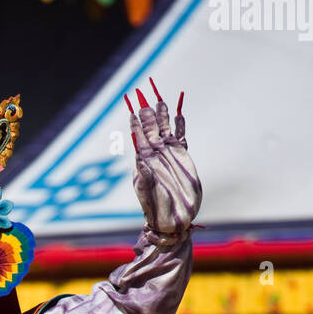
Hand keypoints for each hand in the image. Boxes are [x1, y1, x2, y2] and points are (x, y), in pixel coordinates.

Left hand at [127, 80, 201, 238]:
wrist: (173, 219)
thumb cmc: (156, 208)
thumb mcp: (147, 190)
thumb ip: (143, 173)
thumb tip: (138, 157)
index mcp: (145, 160)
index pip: (139, 136)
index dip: (135, 122)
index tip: (131, 108)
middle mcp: (156, 154)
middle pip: (151, 127)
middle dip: (147, 112)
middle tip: (142, 94)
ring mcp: (169, 154)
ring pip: (165, 128)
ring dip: (162, 114)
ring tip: (159, 98)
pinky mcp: (182, 156)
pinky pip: (181, 135)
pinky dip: (180, 124)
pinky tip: (179, 113)